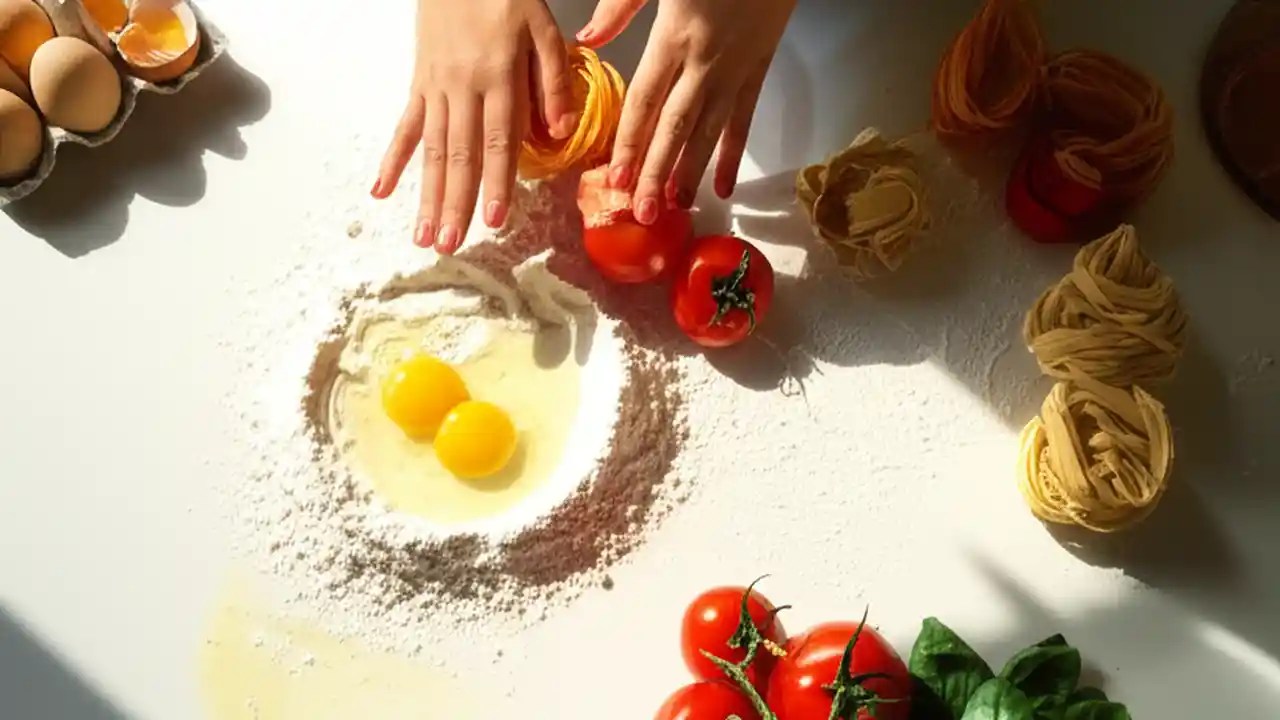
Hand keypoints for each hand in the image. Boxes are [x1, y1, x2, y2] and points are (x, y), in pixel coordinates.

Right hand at [372, 0, 576, 253]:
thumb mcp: (543, 29)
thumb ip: (553, 80)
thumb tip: (559, 132)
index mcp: (499, 76)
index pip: (499, 140)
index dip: (496, 182)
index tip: (493, 219)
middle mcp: (463, 88)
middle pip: (460, 155)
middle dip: (455, 203)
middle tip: (451, 244)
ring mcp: (436, 88)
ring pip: (432, 150)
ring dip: (427, 195)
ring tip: (425, 235)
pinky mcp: (418, 84)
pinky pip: (404, 126)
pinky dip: (392, 160)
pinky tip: (380, 191)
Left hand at [577, 0, 796, 223]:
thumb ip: (620, 6)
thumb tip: (587, 40)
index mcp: (674, 37)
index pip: (645, 102)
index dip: (629, 143)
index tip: (615, 178)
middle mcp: (704, 63)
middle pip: (674, 128)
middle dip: (656, 173)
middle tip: (641, 212)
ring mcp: (734, 70)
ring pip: (708, 131)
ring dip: (691, 172)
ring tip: (676, 207)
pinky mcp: (758, 70)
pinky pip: (743, 119)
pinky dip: (732, 153)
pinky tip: (723, 184)